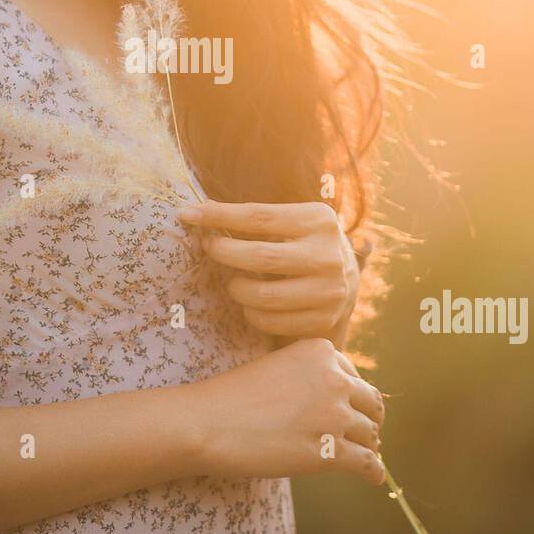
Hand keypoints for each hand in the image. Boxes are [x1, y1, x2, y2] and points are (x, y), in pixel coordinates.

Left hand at [177, 200, 359, 342]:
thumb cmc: (303, 245)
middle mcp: (329, 254)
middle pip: (260, 257)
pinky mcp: (324, 320)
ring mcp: (329, 291)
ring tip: (234, 283)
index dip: (219, 215)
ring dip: (237, 289)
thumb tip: (197, 211)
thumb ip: (252, 219)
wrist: (347, 282)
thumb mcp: (290, 223)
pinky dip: (253, 314)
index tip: (186, 214)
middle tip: (209, 248)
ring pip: (264, 296)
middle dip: (224, 252)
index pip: (259, 216)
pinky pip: (272, 322)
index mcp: (318, 220)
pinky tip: (252, 305)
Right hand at [189, 336, 385, 483]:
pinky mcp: (331, 451)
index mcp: (320, 351)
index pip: (355, 376)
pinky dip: (372, 471)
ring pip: (371, 434)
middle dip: (369, 418)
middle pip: (370, 403)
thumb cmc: (232, 397)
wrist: (209, 423)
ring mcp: (336, 415)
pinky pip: (367, 463)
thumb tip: (333, 402)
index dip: (353, 396)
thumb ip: (307, 376)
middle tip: (366, 433)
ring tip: (364, 454)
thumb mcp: (276, 367)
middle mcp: (335, 379)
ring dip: (368, 445)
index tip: (351, 409)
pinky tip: (373, 476)